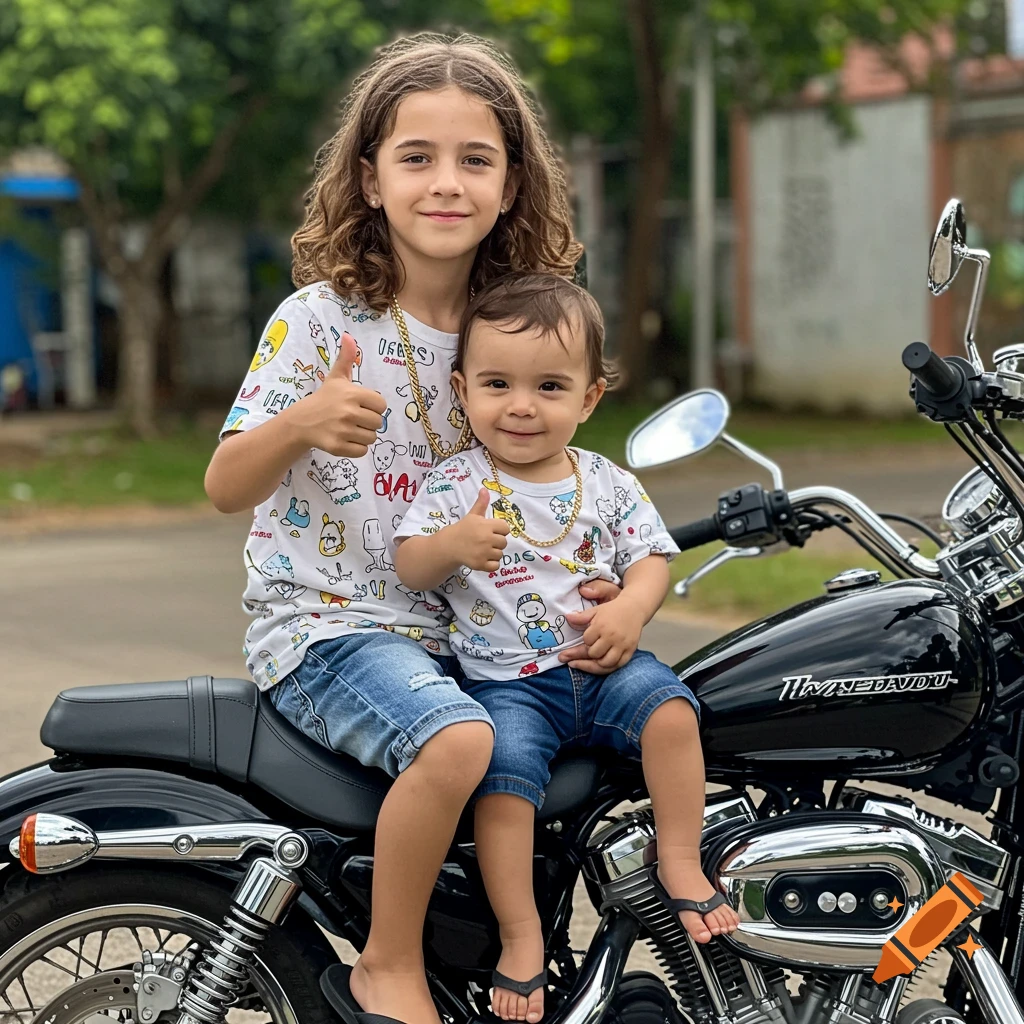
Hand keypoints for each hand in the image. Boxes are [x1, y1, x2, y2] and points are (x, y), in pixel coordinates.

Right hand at [290, 331, 386, 456]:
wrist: (302, 421)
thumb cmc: (325, 398)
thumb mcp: (336, 377)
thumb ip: (346, 358)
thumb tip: (348, 335)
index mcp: (352, 394)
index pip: (382, 405)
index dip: (374, 407)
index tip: (361, 405)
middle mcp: (348, 412)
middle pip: (379, 423)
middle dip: (369, 422)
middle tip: (354, 418)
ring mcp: (342, 431)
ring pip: (372, 438)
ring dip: (363, 435)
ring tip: (349, 428)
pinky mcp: (337, 447)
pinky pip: (362, 451)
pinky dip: (356, 448)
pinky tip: (345, 439)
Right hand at [450, 488, 509, 570]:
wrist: (449, 545)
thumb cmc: (463, 529)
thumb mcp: (473, 515)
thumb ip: (481, 503)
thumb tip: (484, 489)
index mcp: (486, 525)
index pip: (505, 528)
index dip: (499, 530)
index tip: (490, 530)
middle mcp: (486, 539)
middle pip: (504, 542)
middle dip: (496, 542)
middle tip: (485, 541)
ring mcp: (483, 553)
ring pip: (500, 554)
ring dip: (493, 553)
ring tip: (483, 549)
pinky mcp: (480, 564)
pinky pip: (496, 566)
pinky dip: (491, 564)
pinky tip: (483, 558)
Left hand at [560, 598, 644, 673]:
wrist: (634, 608)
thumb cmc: (612, 609)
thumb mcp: (596, 610)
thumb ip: (581, 617)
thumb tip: (567, 618)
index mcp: (601, 626)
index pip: (587, 640)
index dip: (585, 641)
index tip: (586, 639)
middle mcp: (611, 637)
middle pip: (594, 653)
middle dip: (587, 653)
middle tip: (581, 654)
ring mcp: (622, 645)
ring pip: (605, 663)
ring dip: (596, 664)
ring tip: (586, 663)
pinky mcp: (630, 651)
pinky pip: (618, 665)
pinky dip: (608, 667)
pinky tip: (600, 666)